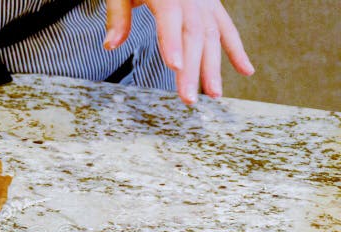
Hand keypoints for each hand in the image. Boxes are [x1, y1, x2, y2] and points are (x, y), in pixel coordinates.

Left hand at [104, 0, 254, 103]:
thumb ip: (117, 15)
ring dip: (214, 66)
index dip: (173, 42)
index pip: (170, 17)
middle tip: (189, 98)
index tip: (175, 66)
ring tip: (213, 94)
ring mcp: (204, 2)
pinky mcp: (213, 6)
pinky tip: (245, 71)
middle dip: (192, 69)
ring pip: (212, 35)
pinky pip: (227, 28)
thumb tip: (110, 45)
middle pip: (193, 34)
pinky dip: (236, 50)